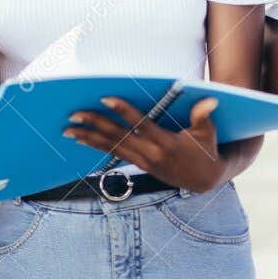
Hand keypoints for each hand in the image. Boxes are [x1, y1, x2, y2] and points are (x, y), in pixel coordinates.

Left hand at [64, 96, 230, 193]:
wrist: (205, 180)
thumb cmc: (206, 150)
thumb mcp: (207, 133)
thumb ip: (203, 116)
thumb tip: (209, 100)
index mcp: (166, 144)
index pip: (140, 125)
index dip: (123, 111)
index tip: (105, 98)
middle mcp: (151, 154)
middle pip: (118, 137)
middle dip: (95, 125)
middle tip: (75, 114)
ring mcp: (143, 161)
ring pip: (111, 148)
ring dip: (89, 138)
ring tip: (68, 130)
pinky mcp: (140, 165)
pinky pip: (114, 154)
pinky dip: (97, 146)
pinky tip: (82, 139)